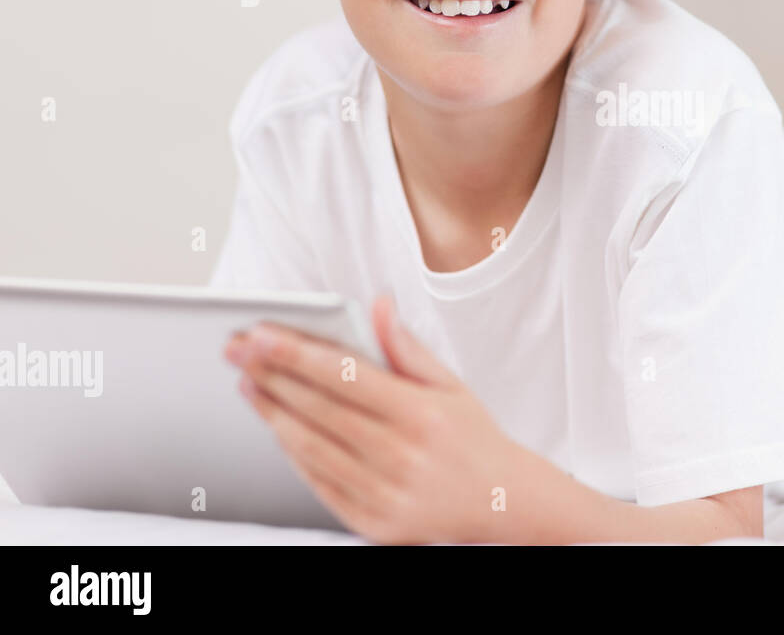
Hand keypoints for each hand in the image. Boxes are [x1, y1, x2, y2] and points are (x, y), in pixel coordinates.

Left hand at [223, 295, 519, 543]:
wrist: (501, 504)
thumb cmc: (472, 438)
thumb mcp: (451, 385)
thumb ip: (407, 347)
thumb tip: (378, 306)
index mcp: (422, 414)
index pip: (345, 376)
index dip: (297, 353)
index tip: (262, 333)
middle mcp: (401, 455)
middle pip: (319, 409)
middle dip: (271, 375)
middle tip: (238, 350)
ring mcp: (384, 493)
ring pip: (310, 448)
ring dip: (272, 413)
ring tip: (247, 383)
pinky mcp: (372, 522)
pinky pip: (318, 483)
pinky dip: (292, 453)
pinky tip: (277, 427)